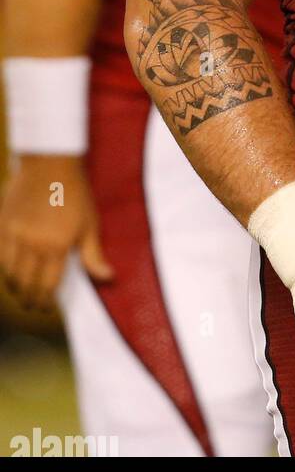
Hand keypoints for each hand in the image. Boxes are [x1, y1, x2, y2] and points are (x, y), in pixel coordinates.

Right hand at [0, 155, 112, 310]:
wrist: (50, 164)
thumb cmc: (75, 193)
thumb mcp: (90, 223)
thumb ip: (93, 254)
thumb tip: (108, 277)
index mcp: (57, 246)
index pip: (47, 286)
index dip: (45, 301)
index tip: (46, 307)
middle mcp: (33, 244)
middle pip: (25, 283)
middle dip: (29, 299)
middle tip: (33, 304)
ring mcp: (15, 235)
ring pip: (9, 273)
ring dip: (15, 286)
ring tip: (22, 291)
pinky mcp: (3, 224)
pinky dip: (4, 267)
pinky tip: (11, 270)